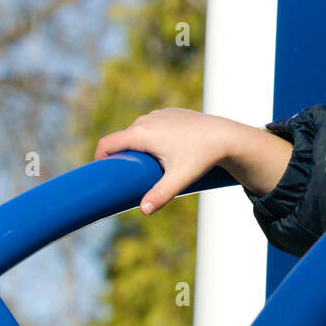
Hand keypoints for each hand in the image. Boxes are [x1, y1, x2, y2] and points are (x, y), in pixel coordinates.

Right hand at [94, 108, 243, 215]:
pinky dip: (150, 137)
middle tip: (127, 177)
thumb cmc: (203, 156)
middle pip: (122, 139)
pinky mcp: (169, 113)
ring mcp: (158, 114)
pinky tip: (161, 150)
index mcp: (142, 133)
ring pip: (137, 131)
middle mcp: (146, 120)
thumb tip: (143, 211)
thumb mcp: (180, 177)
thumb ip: (161, 194)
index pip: (107, 143)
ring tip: (145, 165)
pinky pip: (151, 125)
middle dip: (122, 156)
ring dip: (137, 146)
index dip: (99, 158)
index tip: (103, 173)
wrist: (226, 136)